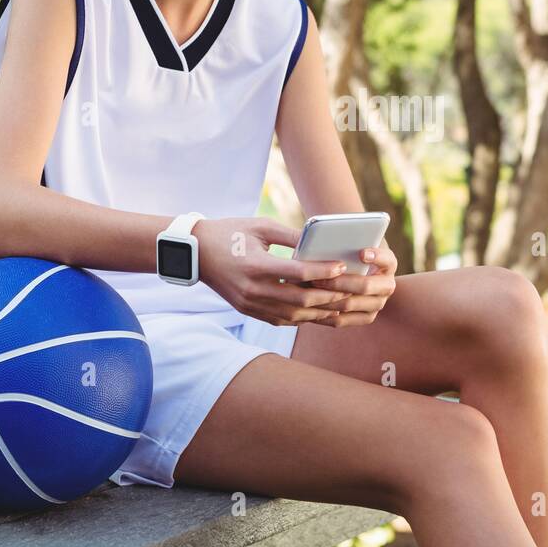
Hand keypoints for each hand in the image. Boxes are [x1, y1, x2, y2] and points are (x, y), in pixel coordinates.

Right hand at [191, 217, 351, 327]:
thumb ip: (292, 236)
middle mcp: (253, 290)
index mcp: (255, 266)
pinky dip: (302, 316)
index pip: (298, 273)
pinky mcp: (249, 311)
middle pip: (300, 300)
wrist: (196, 253)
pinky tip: (318, 309)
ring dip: (319, 311)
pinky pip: (282, 320)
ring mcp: (250, 305)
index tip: (342, 267)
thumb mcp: (261, 226)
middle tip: (350, 289)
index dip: (322, 271)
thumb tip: (322, 242)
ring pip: (293, 315)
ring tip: (340, 302)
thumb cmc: (230, 233)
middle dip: (329, 296)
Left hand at [302, 243, 396, 327]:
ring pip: (350, 304)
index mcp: (388, 263)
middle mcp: (387, 285)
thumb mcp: (352, 244)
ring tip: (309, 289)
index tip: (361, 253)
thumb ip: (345, 241)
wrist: (357, 272)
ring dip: (328, 297)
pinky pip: (343, 320)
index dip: (376, 256)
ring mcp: (378, 304)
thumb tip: (320, 239)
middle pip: (365, 286)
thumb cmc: (350, 253)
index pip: (387, 259)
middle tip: (318, 277)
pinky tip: (309, 305)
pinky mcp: (365, 317)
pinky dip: (324, 313)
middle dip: (339, 282)